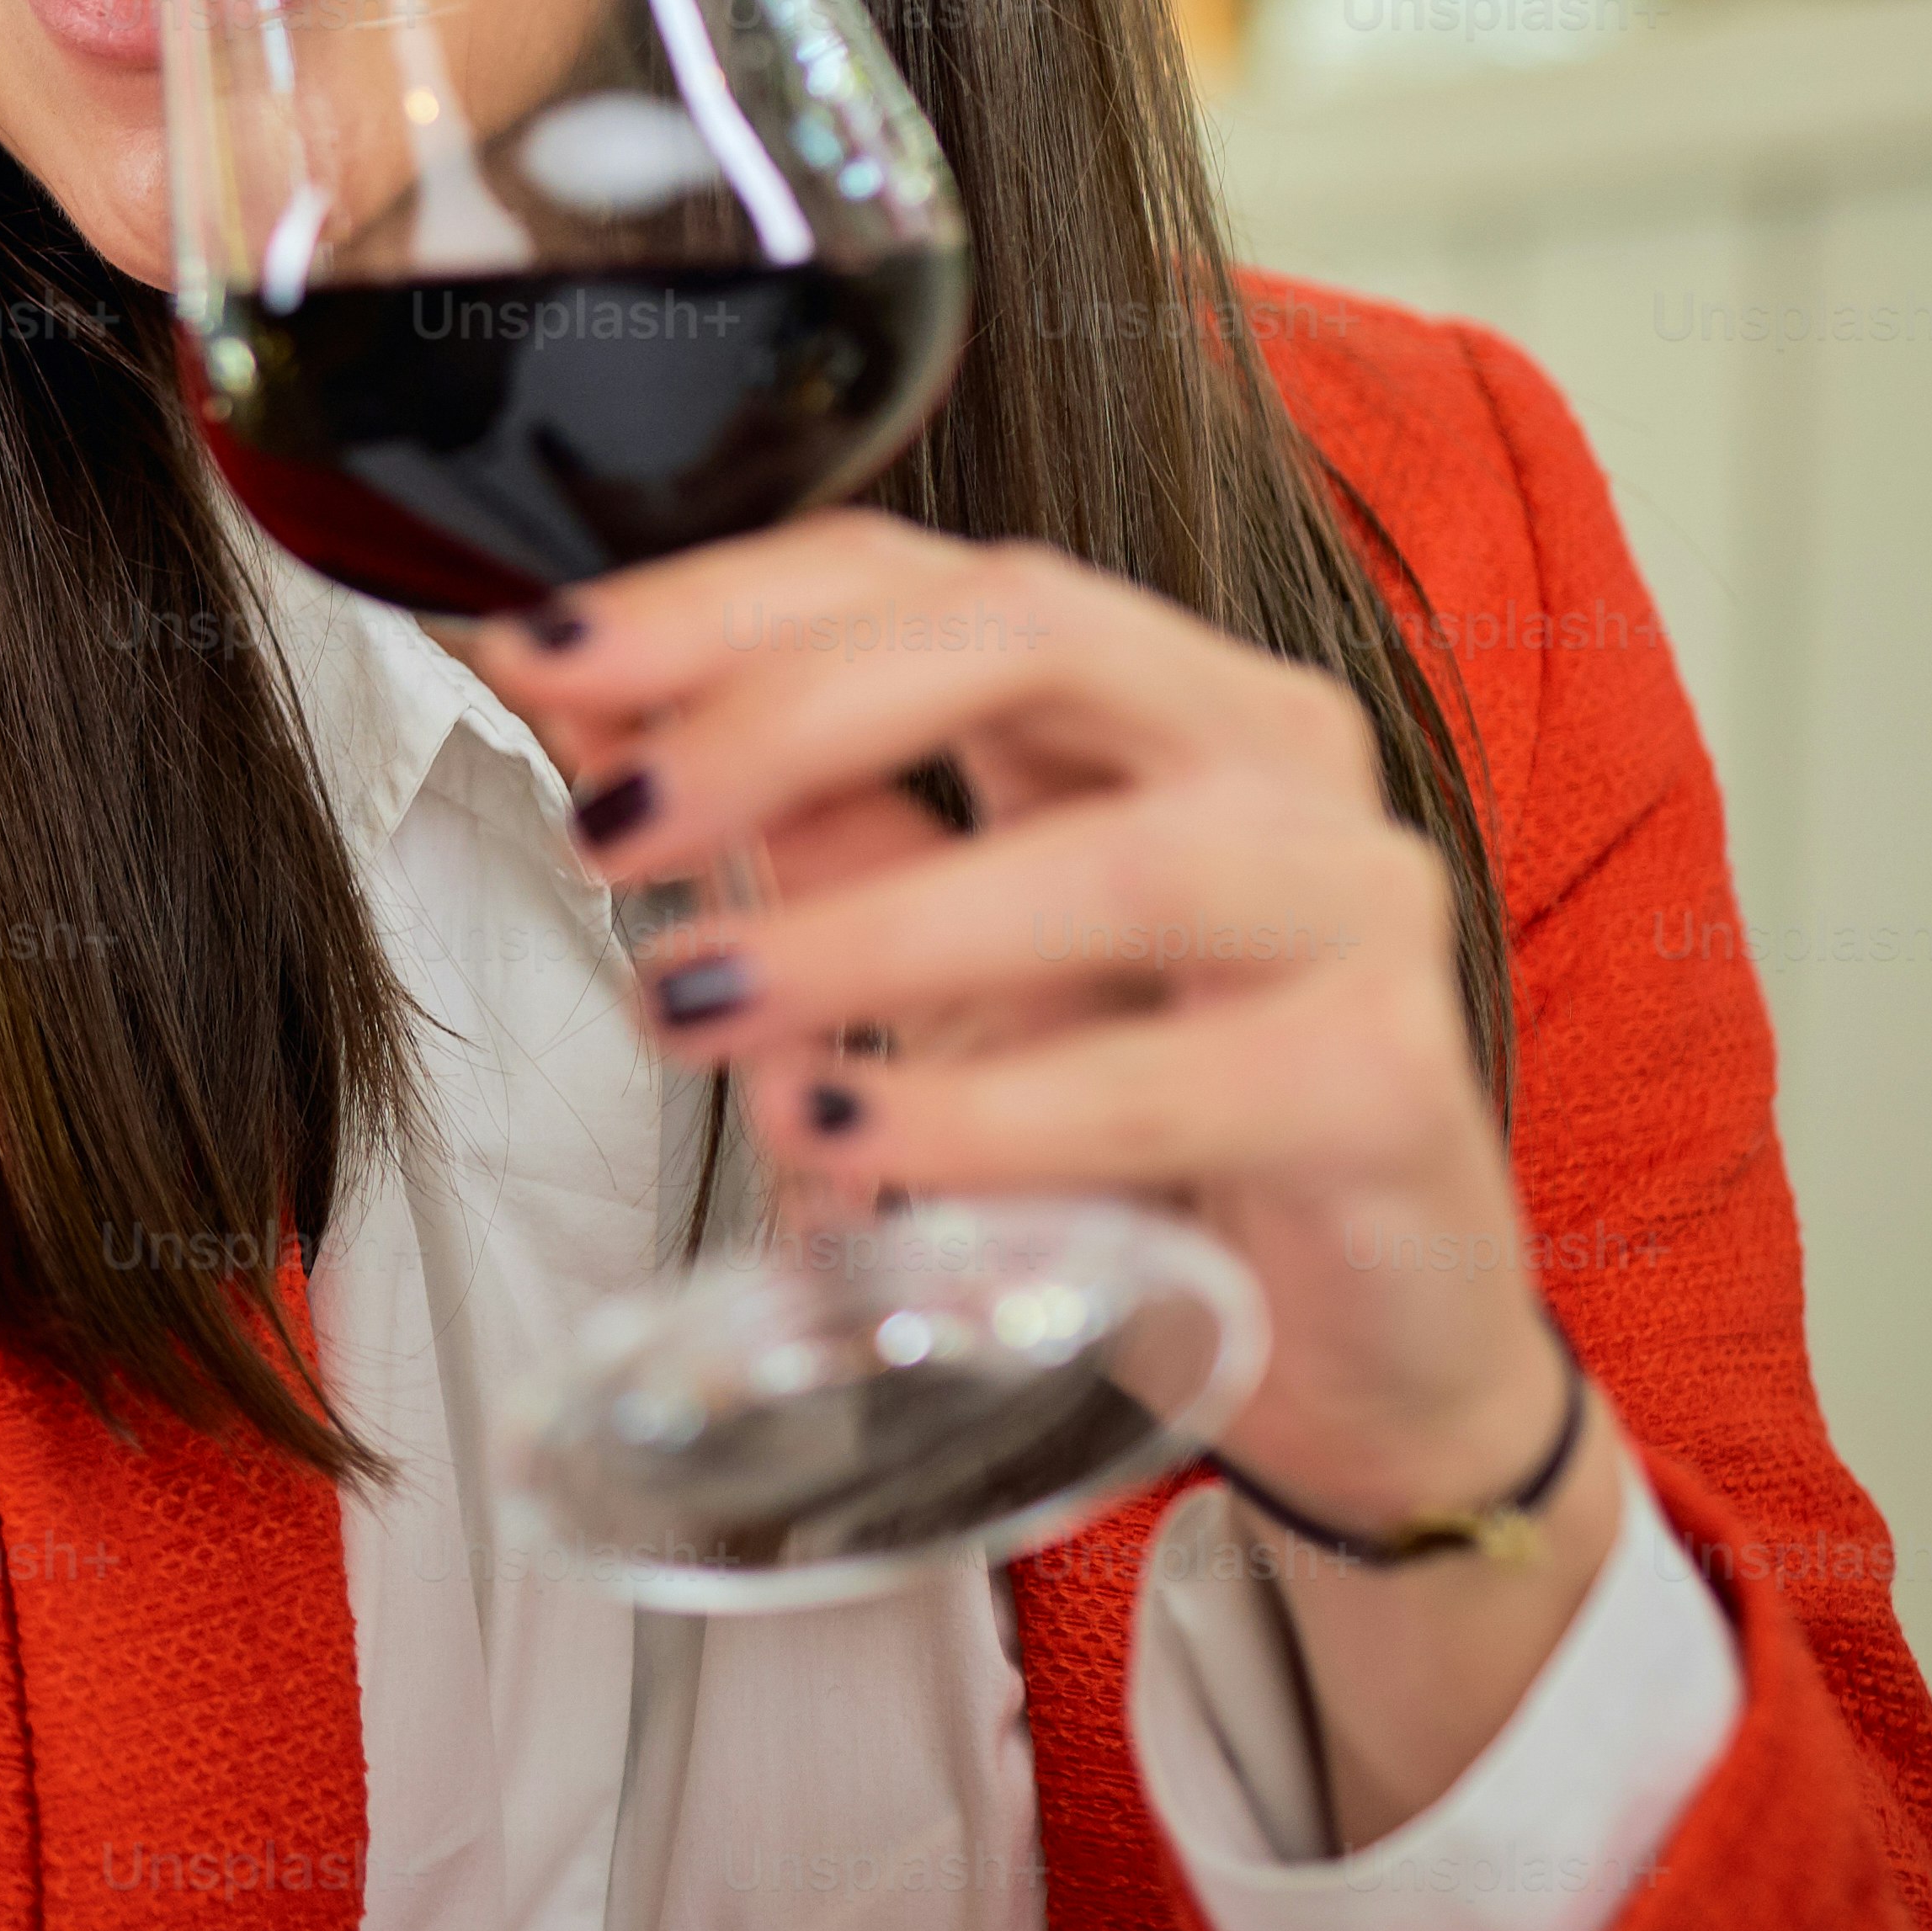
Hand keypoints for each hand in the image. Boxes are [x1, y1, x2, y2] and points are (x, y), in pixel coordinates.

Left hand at [436, 509, 1624, 1841]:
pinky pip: (1174, 1076)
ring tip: (688, 1002)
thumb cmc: (1136, 1129)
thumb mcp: (932, 960)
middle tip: (614, 825)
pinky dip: (986, 1106)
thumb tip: (577, 700)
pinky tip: (841, 1131)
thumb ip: (793, 826)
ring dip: (868, 933)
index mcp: (1146, 688)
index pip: (921, 576)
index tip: (539, 656)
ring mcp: (1355, 905)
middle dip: (787, 712)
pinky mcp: (1392, 1084)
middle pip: (1030, 639)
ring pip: (1118, 863)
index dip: (720, 602)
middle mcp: (1270, 751)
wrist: (1351, 1353)